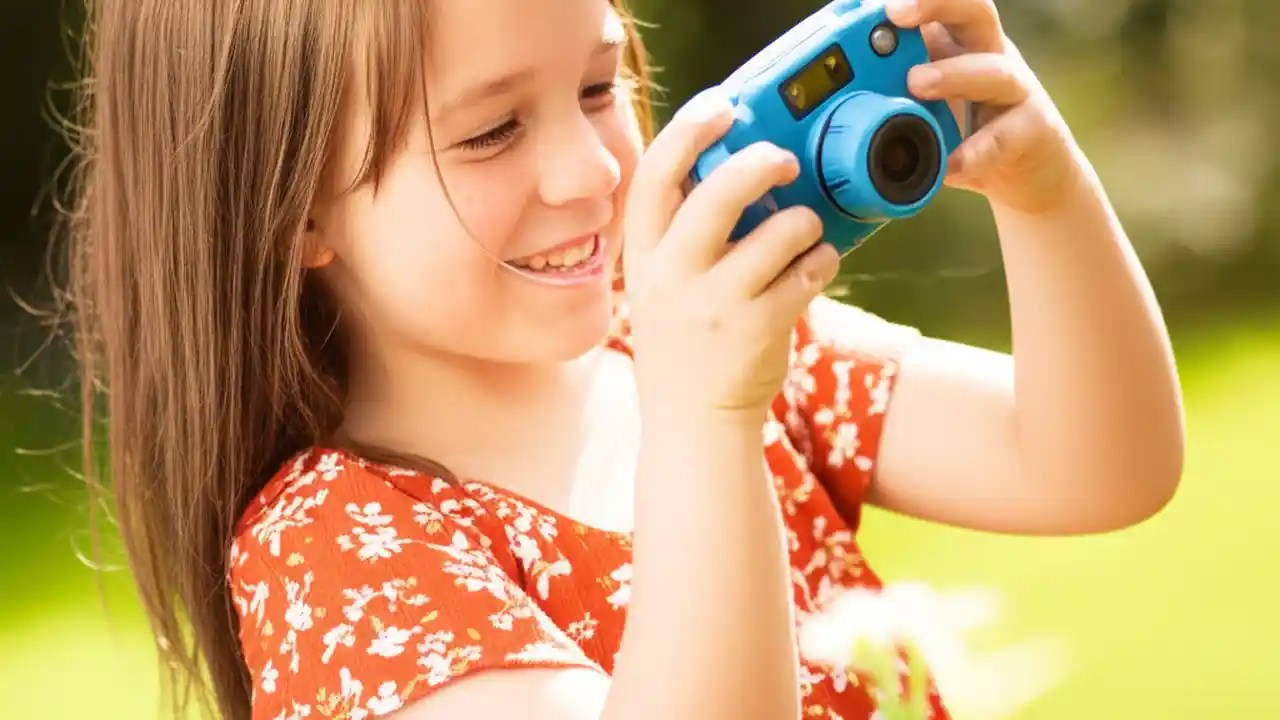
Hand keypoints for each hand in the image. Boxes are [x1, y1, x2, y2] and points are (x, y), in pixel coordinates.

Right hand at [623, 95, 840, 425]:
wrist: (692, 420)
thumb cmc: (686, 338)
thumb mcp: (662, 282)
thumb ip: (683, 232)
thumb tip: (737, 165)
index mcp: (644, 255)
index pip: (656, 176)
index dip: (690, 130)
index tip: (723, 106)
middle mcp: (673, 276)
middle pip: (720, 193)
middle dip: (761, 163)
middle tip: (785, 160)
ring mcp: (716, 305)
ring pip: (780, 232)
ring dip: (805, 222)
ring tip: (804, 231)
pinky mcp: (758, 328)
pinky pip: (809, 271)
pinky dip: (822, 260)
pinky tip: (814, 266)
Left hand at [887, 0, 1087, 214]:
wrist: (1028, 174)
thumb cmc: (969, 129)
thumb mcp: (927, 101)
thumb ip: (893, 86)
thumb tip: (835, 88)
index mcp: (959, 42)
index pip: (940, 3)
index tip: (875, 0)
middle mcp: (990, 55)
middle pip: (975, 10)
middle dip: (935, 2)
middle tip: (895, 12)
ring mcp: (1015, 91)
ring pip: (994, 70)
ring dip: (952, 74)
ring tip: (916, 84)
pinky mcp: (1030, 131)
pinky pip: (1003, 137)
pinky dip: (974, 151)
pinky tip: (949, 165)